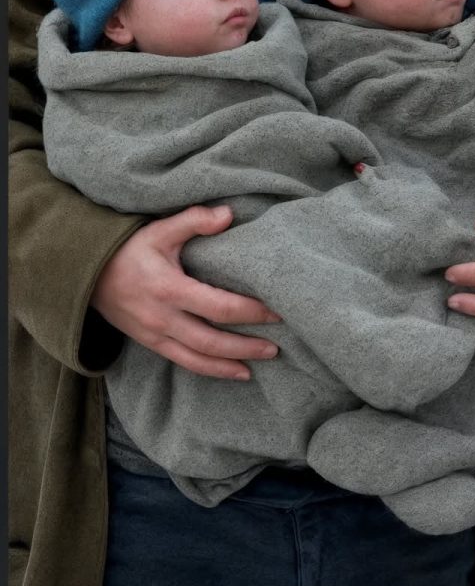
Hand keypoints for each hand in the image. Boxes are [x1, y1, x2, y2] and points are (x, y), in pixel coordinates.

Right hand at [91, 205, 280, 379]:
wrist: (85, 275)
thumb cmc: (129, 250)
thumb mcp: (160, 230)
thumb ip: (194, 220)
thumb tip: (228, 215)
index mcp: (169, 289)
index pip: (219, 307)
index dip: (250, 312)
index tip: (277, 311)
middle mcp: (163, 318)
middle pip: (212, 341)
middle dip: (246, 346)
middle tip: (276, 347)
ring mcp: (154, 334)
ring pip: (197, 359)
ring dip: (229, 365)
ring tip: (258, 365)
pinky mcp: (150, 343)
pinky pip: (182, 361)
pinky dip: (208, 369)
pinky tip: (230, 371)